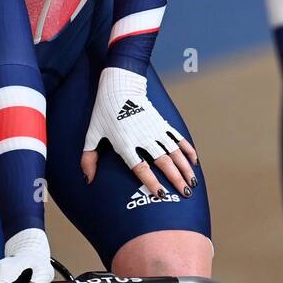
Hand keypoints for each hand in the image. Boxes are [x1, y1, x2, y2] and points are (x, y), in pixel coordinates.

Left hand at [83, 67, 198, 197]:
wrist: (120, 87)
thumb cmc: (104, 112)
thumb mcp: (92, 135)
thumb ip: (89, 159)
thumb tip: (88, 180)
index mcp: (125, 144)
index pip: (141, 167)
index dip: (152, 182)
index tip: (162, 194)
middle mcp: (143, 138)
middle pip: (163, 162)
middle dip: (176, 179)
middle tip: (186, 193)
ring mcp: (155, 130)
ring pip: (174, 152)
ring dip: (185, 168)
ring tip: (192, 182)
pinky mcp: (162, 123)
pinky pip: (178, 139)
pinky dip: (187, 150)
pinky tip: (194, 162)